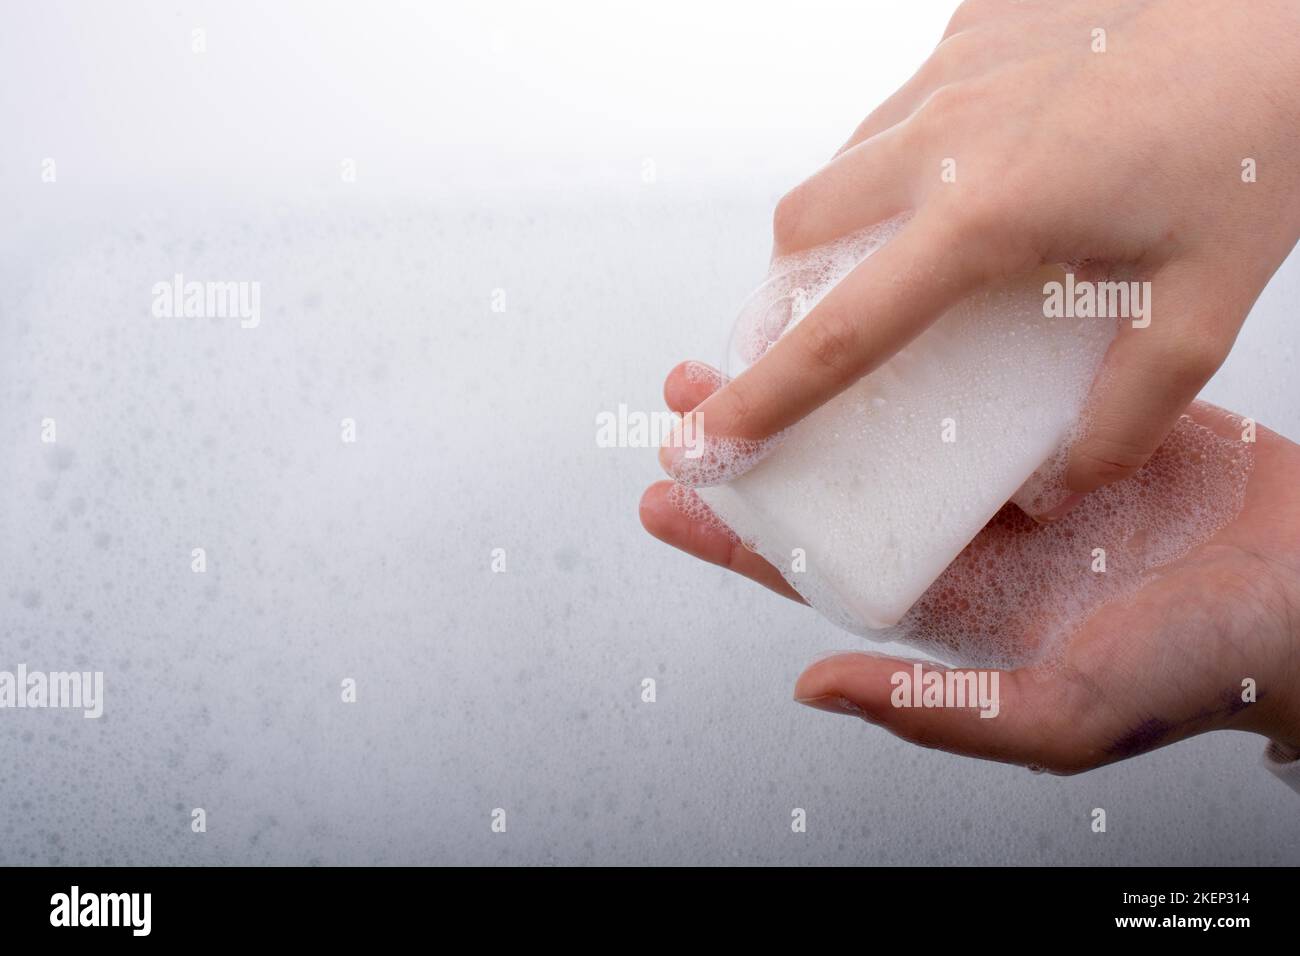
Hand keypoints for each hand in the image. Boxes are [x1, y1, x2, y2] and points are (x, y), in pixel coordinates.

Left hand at [641, 361, 1299, 771]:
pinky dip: (924, 348)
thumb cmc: (1202, 670)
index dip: (736, 538)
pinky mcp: (1062, 420)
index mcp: (951, 605)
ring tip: (763, 338)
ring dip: (828, 382)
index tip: (664, 495)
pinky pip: (975, 382)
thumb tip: (813, 687)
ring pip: (893, 422)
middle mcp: (967, 537)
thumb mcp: (1060, 715)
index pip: (815, 571)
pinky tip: (884, 312)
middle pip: (837, 484)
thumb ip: (936, 711)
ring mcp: (1010, 474)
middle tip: (690, 394)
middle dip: (761, 442)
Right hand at [659, 0, 1299, 514]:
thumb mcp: (1207, 307)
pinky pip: (897, 104)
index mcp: (986, 216)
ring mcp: (951, 69)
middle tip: (821, 338)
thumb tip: (1058, 483)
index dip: (763, 400)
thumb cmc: (1256, 140)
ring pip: (840, 163)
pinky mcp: (972, 23)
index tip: (707, 439)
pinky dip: (899, 157)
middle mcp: (942, 137)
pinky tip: (971, 172)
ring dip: (839, 225)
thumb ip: (1126, 416)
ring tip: (901, 261)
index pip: (840, 333)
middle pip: (800, 231)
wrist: (1286, 2)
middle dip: (784, 295)